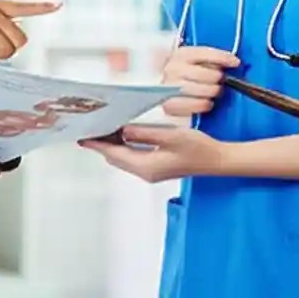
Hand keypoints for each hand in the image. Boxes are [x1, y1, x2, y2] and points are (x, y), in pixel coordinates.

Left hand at [79, 124, 223, 182]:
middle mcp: (145, 171)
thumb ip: (145, 133)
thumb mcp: (171, 136)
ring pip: (123, 157)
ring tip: (102, 127)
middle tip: (89, 126)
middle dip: (102, 143)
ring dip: (113, 144)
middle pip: (116, 157)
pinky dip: (124, 145)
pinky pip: (133, 156)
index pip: (114, 154)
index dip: (97, 144)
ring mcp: (150, 170)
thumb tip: (123, 130)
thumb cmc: (198, 148)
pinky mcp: (156, 166)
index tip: (82, 136)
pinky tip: (123, 133)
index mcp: (146, 166)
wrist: (217, 160)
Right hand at [160, 46, 239, 116]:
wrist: (165, 88)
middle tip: (218, 82)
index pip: (206, 53)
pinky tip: (205, 101)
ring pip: (205, 90)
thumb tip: (234, 62)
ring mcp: (169, 87)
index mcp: (182, 54)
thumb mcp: (197, 60)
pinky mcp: (170, 105)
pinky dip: (205, 104)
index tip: (235, 63)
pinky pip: (197, 105)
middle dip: (219, 79)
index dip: (224, 58)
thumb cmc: (187, 73)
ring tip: (212, 91)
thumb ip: (213, 59)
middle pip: (209, 75)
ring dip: (213, 92)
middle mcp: (173, 68)